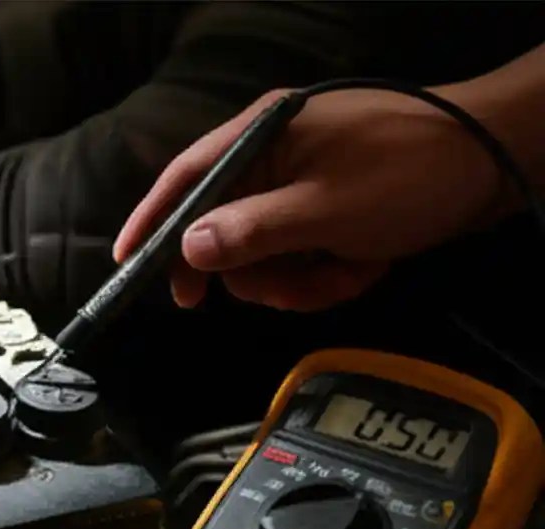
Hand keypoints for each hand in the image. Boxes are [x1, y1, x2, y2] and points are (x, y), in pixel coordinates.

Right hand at [113, 85, 502, 310]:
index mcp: (259, 139)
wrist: (496, 165)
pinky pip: (301, 256)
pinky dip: (328, 273)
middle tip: (281, 293)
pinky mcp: (327, 210)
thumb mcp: (324, 210)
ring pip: (264, 255)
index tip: (127, 268)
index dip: (149, 223)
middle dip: (256, 272)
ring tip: (344, 274)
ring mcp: (300, 186)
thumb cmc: (408, 173)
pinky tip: (363, 266)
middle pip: (222, 230)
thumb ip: (249, 232)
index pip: (183, 180)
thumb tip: (187, 249)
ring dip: (300, 280)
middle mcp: (270, 159)